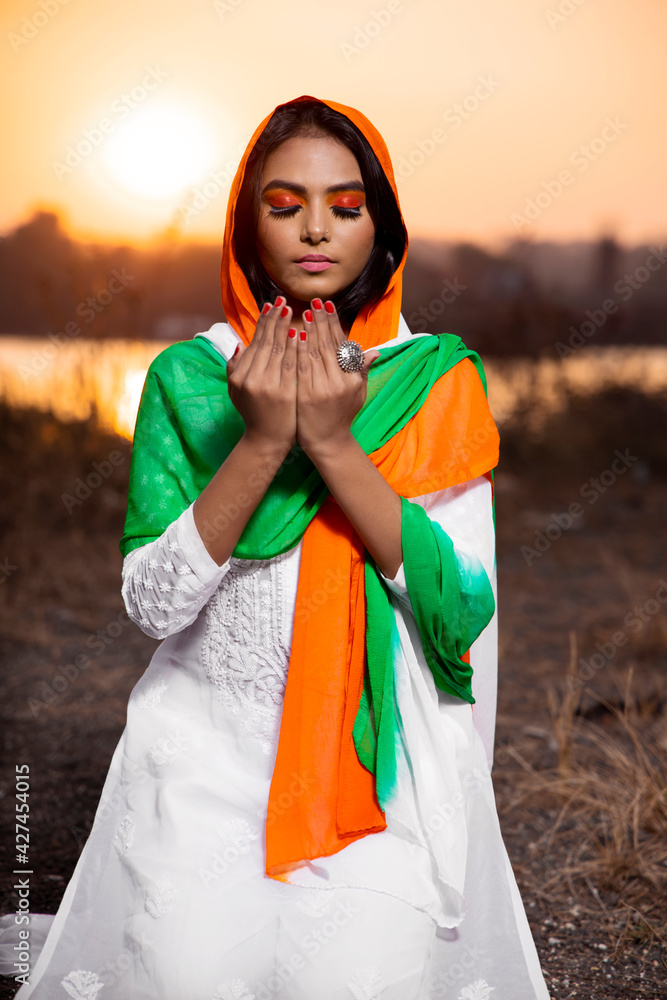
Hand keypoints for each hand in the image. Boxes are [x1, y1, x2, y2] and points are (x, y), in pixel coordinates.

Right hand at [226, 296, 296, 452]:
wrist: (266, 441)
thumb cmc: (254, 414)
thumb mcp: (235, 391)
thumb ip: (234, 368)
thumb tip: (239, 344)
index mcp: (239, 376)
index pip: (254, 343)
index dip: (263, 322)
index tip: (271, 306)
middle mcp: (251, 379)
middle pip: (266, 342)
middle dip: (275, 319)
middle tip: (283, 301)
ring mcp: (267, 386)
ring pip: (278, 351)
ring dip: (285, 328)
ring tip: (292, 311)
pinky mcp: (284, 393)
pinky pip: (291, 365)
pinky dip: (295, 348)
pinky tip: (300, 334)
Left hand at [295, 298, 378, 456]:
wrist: (327, 443)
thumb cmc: (342, 416)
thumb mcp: (358, 394)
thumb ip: (362, 371)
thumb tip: (374, 352)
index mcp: (353, 379)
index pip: (343, 345)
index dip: (335, 325)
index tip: (329, 307)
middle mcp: (341, 382)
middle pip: (330, 345)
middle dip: (322, 321)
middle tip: (315, 302)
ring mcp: (323, 389)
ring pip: (316, 353)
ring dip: (310, 331)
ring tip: (306, 313)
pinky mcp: (307, 396)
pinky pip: (302, 367)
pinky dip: (298, 350)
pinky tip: (294, 335)